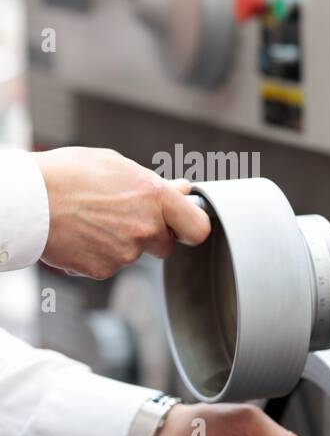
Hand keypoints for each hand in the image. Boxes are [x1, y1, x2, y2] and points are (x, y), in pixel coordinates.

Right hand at [36, 147, 210, 279]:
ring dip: (119, 243)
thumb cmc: (67, 174)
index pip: (198, 228)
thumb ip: (153, 183)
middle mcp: (146, 228)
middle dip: (150, 235)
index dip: (192, 228)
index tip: (184, 227)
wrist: (26, 200)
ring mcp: (125, 253)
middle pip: (164, 246)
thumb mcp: (116, 165)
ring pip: (133, 254)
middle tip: (120, 217)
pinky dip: (97, 254)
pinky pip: (108, 265)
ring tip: (90, 220)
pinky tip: (79, 235)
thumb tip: (180, 190)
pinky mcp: (103, 270)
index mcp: (155, 198)